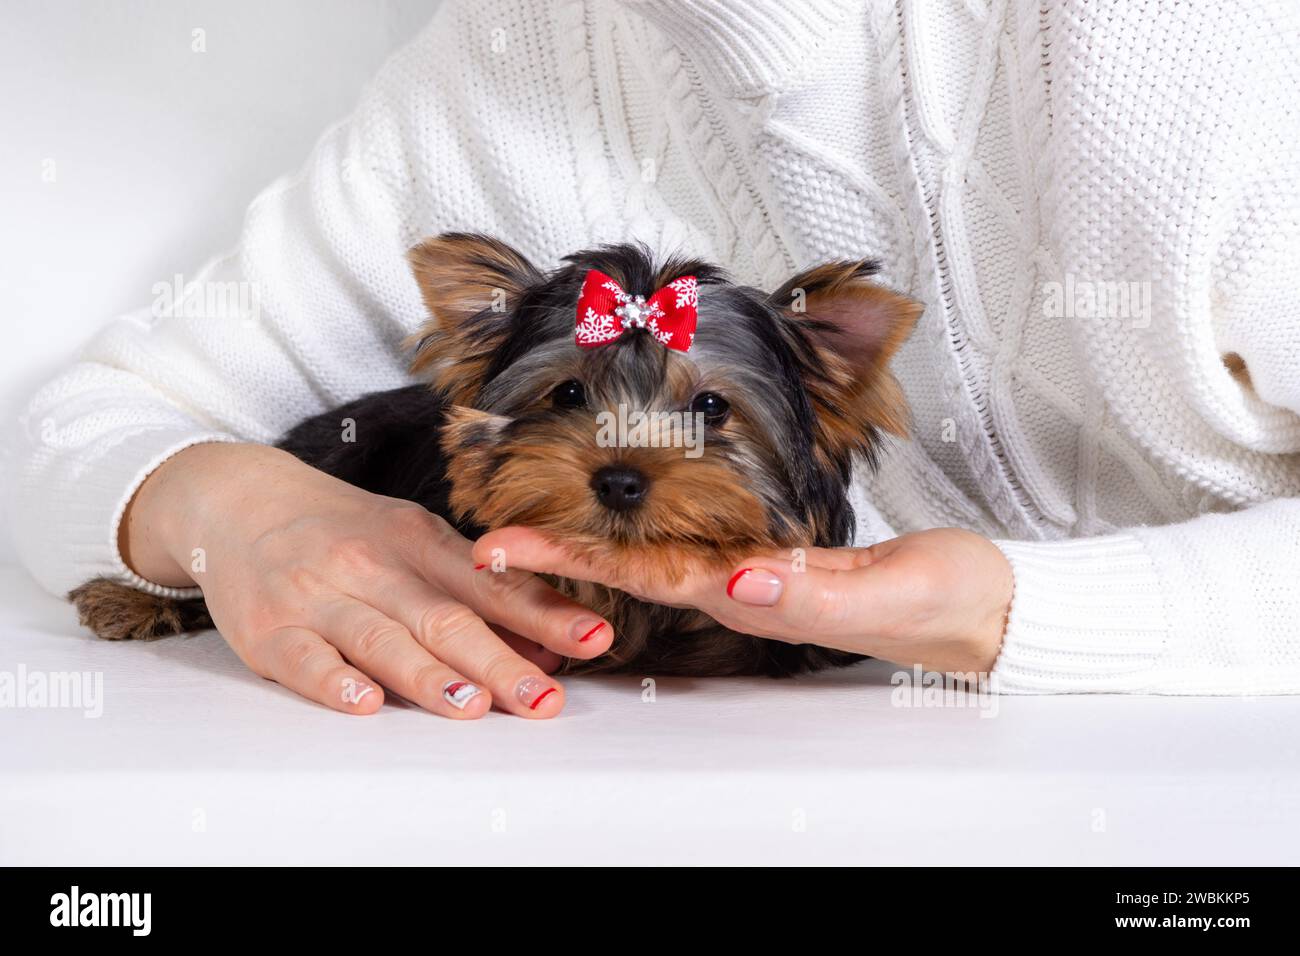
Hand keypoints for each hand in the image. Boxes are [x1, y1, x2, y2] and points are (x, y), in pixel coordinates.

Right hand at [119, 443, 614, 717]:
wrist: (239, 501)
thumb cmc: (344, 531)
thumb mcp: (413, 542)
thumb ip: (477, 592)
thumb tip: (550, 644)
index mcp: (417, 541)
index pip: (491, 584)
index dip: (544, 614)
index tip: (593, 639)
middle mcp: (372, 566)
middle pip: (444, 619)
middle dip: (500, 661)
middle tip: (545, 698)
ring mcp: (319, 597)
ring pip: (381, 640)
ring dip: (428, 675)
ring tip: (472, 704)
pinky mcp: (270, 631)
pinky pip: (305, 660)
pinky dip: (334, 681)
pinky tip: (364, 702)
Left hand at [472, 527, 1012, 675]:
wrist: (983, 607)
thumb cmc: (945, 601)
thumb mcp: (887, 593)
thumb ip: (814, 591)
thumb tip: (737, 581)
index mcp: (754, 594)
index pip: (643, 577)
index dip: (572, 563)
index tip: (506, 552)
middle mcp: (742, 585)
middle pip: (630, 569)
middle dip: (556, 555)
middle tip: (483, 539)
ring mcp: (756, 572)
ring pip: (656, 555)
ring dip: (589, 543)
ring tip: (527, 528)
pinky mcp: (779, 553)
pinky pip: (701, 541)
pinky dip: (648, 529)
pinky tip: (620, 519)